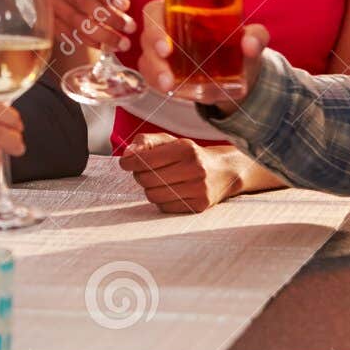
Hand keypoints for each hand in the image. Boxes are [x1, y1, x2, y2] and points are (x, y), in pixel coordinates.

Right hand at [49, 0, 134, 55]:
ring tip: (120, 44)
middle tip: (130, 28)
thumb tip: (124, 4)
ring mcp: (50, 3)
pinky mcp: (48, 20)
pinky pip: (69, 34)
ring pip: (76, 21)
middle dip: (110, 17)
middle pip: (83, 1)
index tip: (125, 6)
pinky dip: (88, 41)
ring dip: (102, 35)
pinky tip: (103, 45)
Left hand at [118, 134, 245, 212]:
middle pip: (146, 179)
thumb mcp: (170, 141)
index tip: (125, 163)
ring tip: (159, 181)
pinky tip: (170, 191)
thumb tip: (127, 154)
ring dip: (150, 189)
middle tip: (146, 171)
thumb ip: (146, 142)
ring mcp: (198, 189)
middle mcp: (195, 169)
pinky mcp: (198, 206)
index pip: (145, 159)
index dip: (129, 162)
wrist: (223, 172)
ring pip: (153, 195)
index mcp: (186, 149)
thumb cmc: (190, 155)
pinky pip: (164, 207)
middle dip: (140, 175)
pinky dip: (161, 200)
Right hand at [136, 0, 268, 113]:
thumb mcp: (253, 37)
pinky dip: (157, 84)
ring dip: (155, 74)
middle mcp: (167, 30)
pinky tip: (169, 91)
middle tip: (167, 75)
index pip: (156, 12)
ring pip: (147, 60)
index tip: (166, 46)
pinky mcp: (163, 72)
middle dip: (154, 58)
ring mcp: (162, 53)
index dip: (155, 27)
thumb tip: (249, 45)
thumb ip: (256, 36)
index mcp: (182, 12)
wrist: (241, 73)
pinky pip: (151, 77)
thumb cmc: (240, 45)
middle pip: (147, 37)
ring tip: (168, 87)